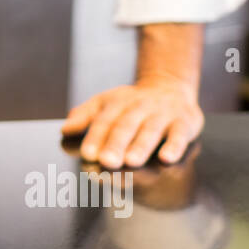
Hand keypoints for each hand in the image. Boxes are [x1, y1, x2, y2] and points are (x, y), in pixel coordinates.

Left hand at [60, 76, 203, 168]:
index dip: (96, 137)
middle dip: (116, 144)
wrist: (170, 86)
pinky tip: (167, 159)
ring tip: (132, 161)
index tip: (87, 154)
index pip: (104, 121)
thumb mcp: (106, 104)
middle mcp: (140, 107)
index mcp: (117, 103)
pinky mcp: (184, 122)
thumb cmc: (131, 104)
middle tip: (107, 162)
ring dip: (141, 146)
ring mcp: (163, 114)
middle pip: (126, 126)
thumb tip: (65, 129)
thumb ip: (85, 116)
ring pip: (151, 131)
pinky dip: (174, 146)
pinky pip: (179, 134)